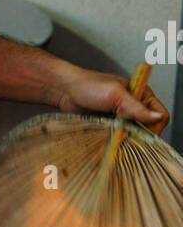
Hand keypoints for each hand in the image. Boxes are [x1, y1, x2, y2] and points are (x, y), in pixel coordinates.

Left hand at [52, 68, 168, 134]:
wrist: (65, 91)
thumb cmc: (88, 85)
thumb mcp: (115, 94)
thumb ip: (136, 107)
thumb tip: (157, 117)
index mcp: (142, 94)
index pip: (161, 115)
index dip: (155, 127)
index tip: (141, 134)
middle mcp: (135, 107)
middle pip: (148, 128)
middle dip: (139, 135)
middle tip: (123, 135)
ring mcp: (122, 117)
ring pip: (133, 135)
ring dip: (126, 139)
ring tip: (113, 135)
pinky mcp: (111, 126)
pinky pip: (119, 138)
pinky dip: (116, 141)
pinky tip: (107, 138)